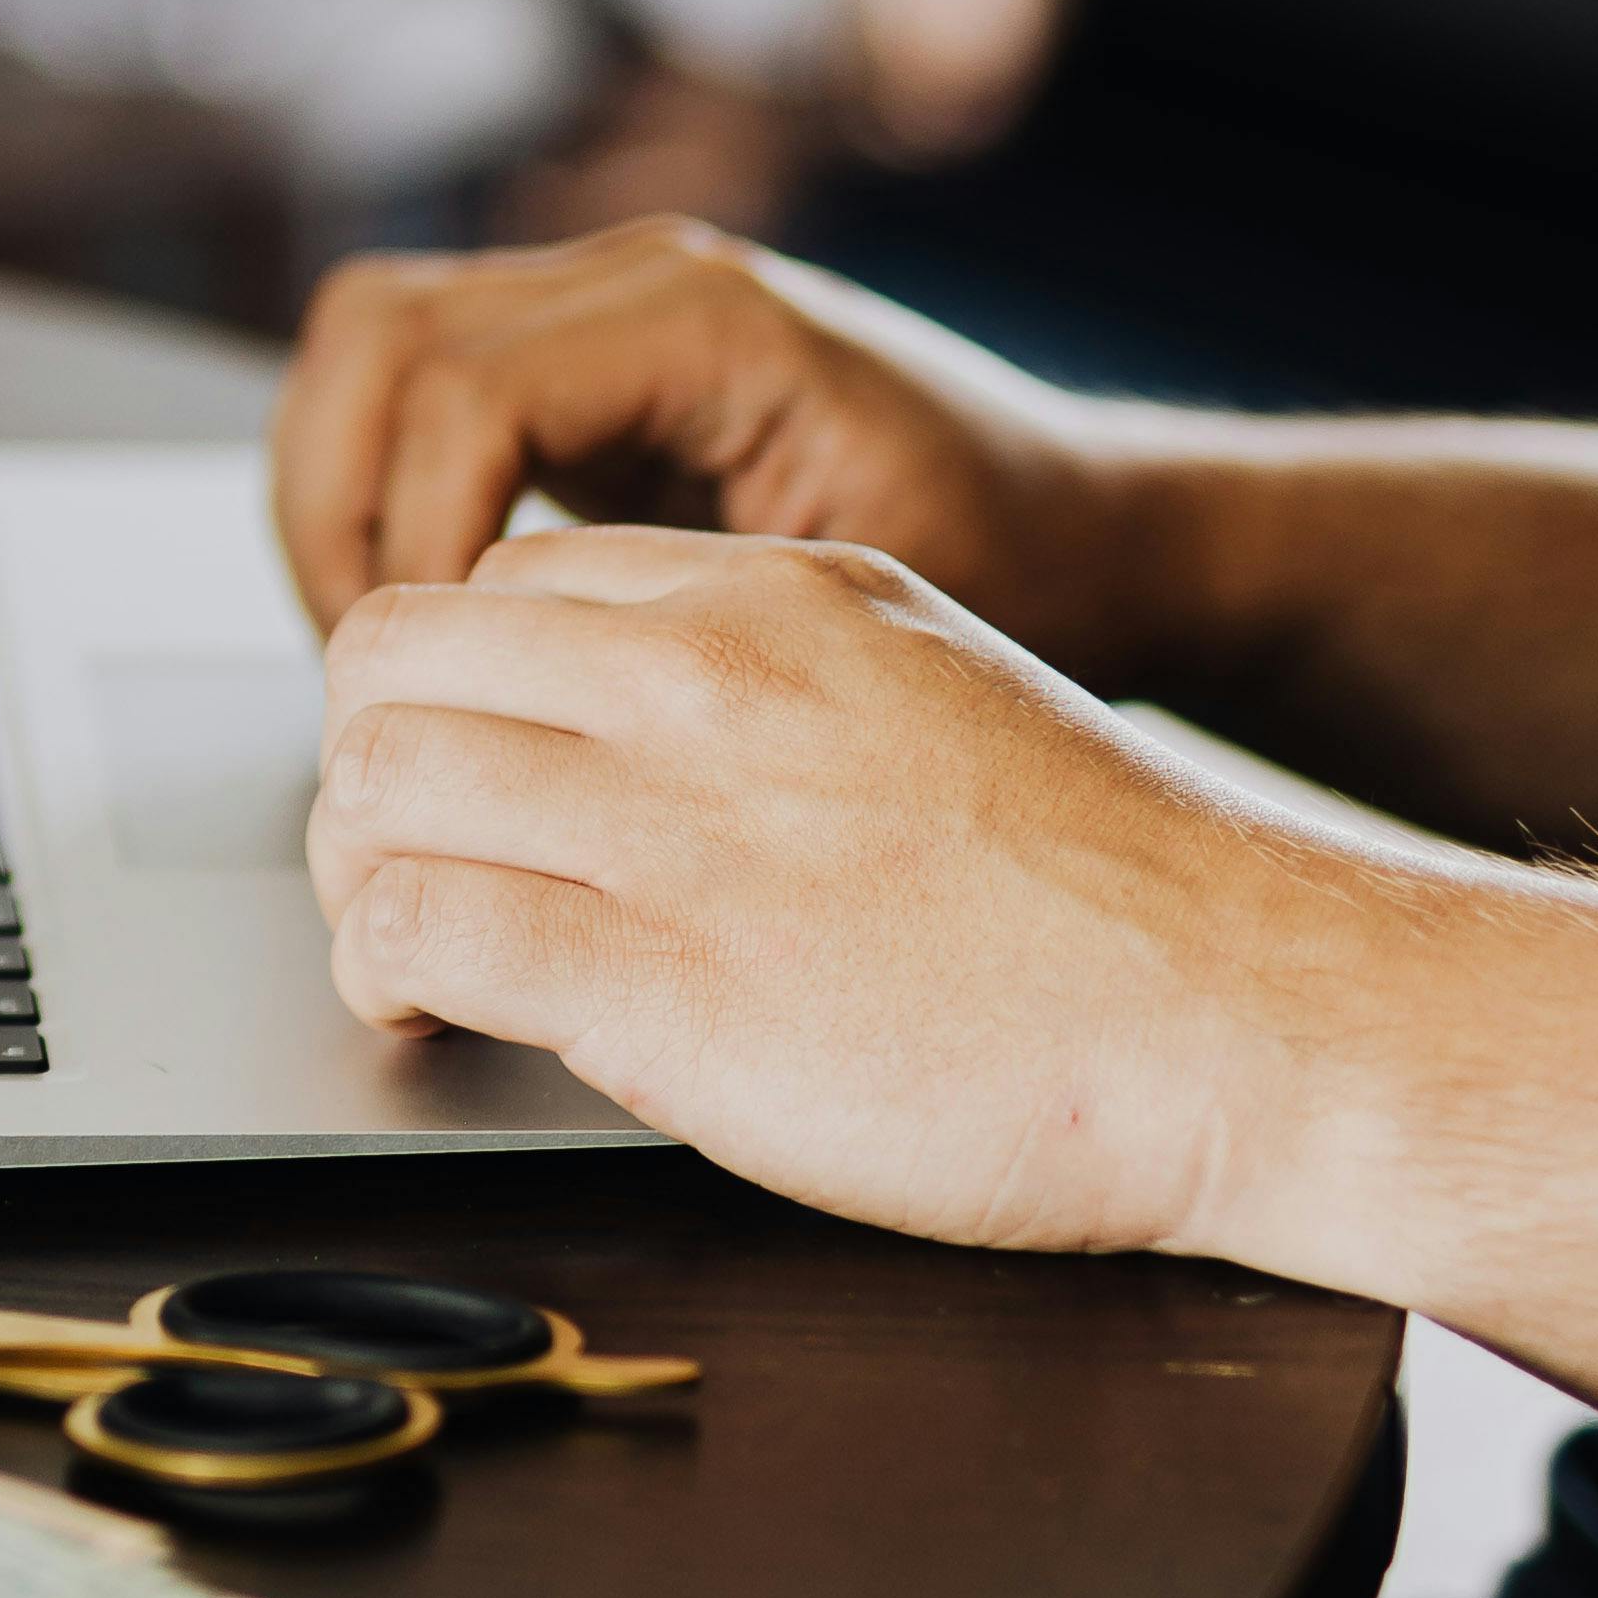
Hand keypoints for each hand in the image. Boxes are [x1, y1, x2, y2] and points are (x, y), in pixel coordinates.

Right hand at [271, 218, 1149, 676]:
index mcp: (710, 323)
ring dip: (337, 497)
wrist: (1100, 538)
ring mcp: (605, 309)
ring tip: (382, 653)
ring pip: (369, 345)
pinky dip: (384, 497)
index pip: (464, 390)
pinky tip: (433, 624)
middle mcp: (641, 281)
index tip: (447, 680)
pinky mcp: (585, 370)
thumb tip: (516, 729)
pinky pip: (418, 391)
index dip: (417, 542)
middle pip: (375, 334)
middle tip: (371, 667)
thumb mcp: (859, 624)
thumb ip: (687, 642)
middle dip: (336, 508)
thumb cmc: (1021, 589)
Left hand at [308, 526, 1351, 1256]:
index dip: (447, 687)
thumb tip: (632, 720)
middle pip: (392, 660)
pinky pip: (423, 931)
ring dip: (352, 873)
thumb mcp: (928, 686)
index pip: (497, 585)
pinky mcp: (662, 982)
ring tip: (395, 947)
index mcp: (771, 596)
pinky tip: (420, 1012)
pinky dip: (384, 974)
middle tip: (393, 854)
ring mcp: (675, 824)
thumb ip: (772, 679)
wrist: (1244, 1013)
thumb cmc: (1112, 889)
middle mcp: (703, 681)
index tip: (460, 771)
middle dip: (360, 763)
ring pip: (376, 787)